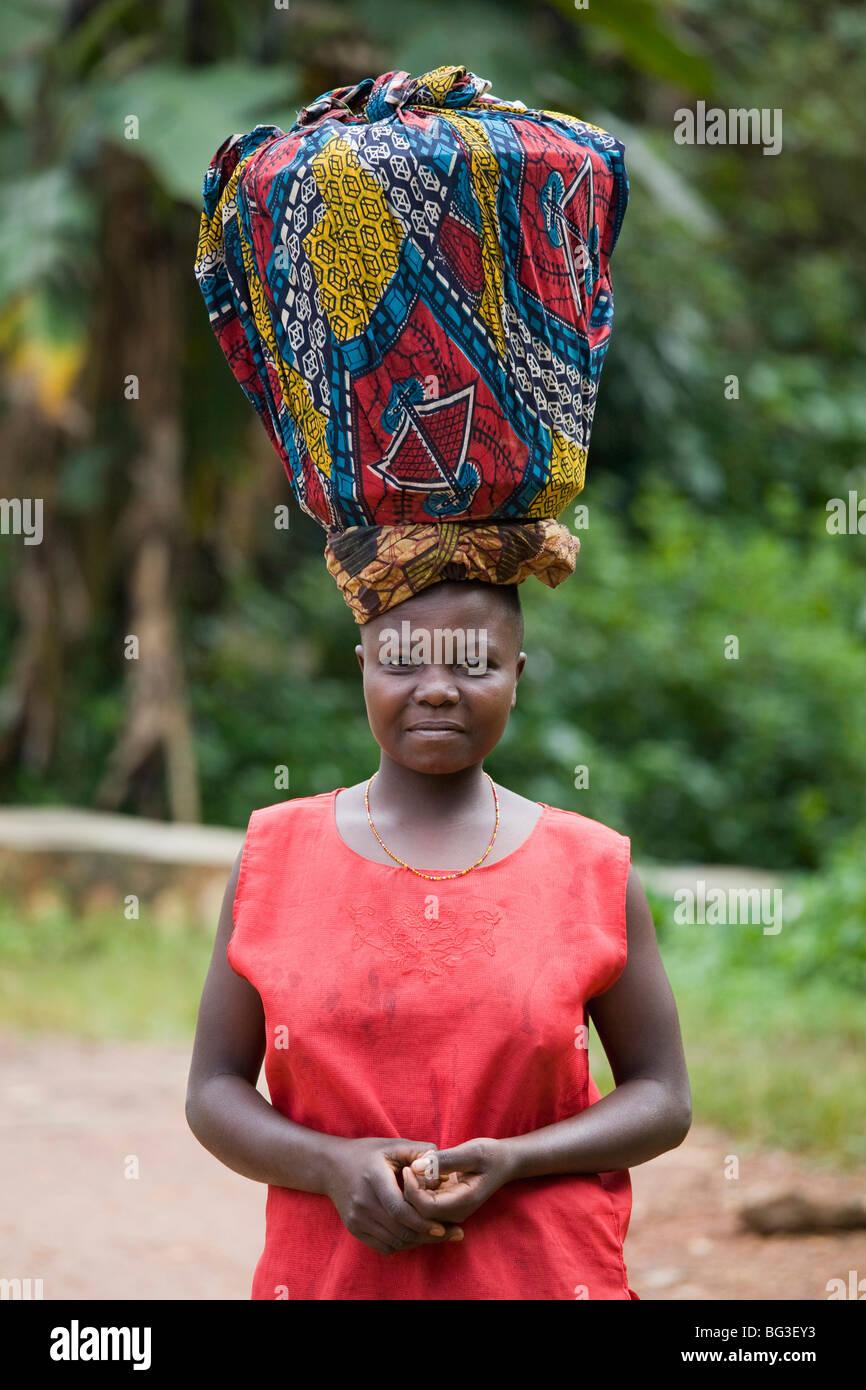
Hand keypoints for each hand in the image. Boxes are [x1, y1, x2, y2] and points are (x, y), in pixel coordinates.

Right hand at [324, 1137, 464, 1254]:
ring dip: (418, 1241)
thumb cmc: (368, 1153)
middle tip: (452, 1233)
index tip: (444, 1226)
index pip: (400, 1210)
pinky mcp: (354, 1229)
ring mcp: (357, 1219)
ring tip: (439, 1235)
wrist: (332, 1166)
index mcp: (374, 1179)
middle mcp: (362, 1202)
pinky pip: (383, 1246)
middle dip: (428, 1235)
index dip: (423, 1222)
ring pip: (393, 1241)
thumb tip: (443, 1171)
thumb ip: (421, 1152)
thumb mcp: (394, 1145)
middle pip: (399, 1230)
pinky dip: (403, 1244)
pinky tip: (416, 1235)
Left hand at [402, 1137, 513, 1224]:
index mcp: (463, 1203)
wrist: (504, 1162)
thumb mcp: (471, 1152)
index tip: (408, 1167)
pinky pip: (424, 1204)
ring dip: (413, 1189)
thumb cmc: (490, 1155)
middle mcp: (455, 1214)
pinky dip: (419, 1188)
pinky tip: (426, 1171)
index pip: (426, 1209)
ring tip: (420, 1166)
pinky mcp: (446, 1206)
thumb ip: (444, 1160)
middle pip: (419, 1214)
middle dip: (410, 1190)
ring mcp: (450, 1212)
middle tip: (410, 1165)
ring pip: (419, 1211)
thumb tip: (416, 1166)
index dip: (413, 1191)